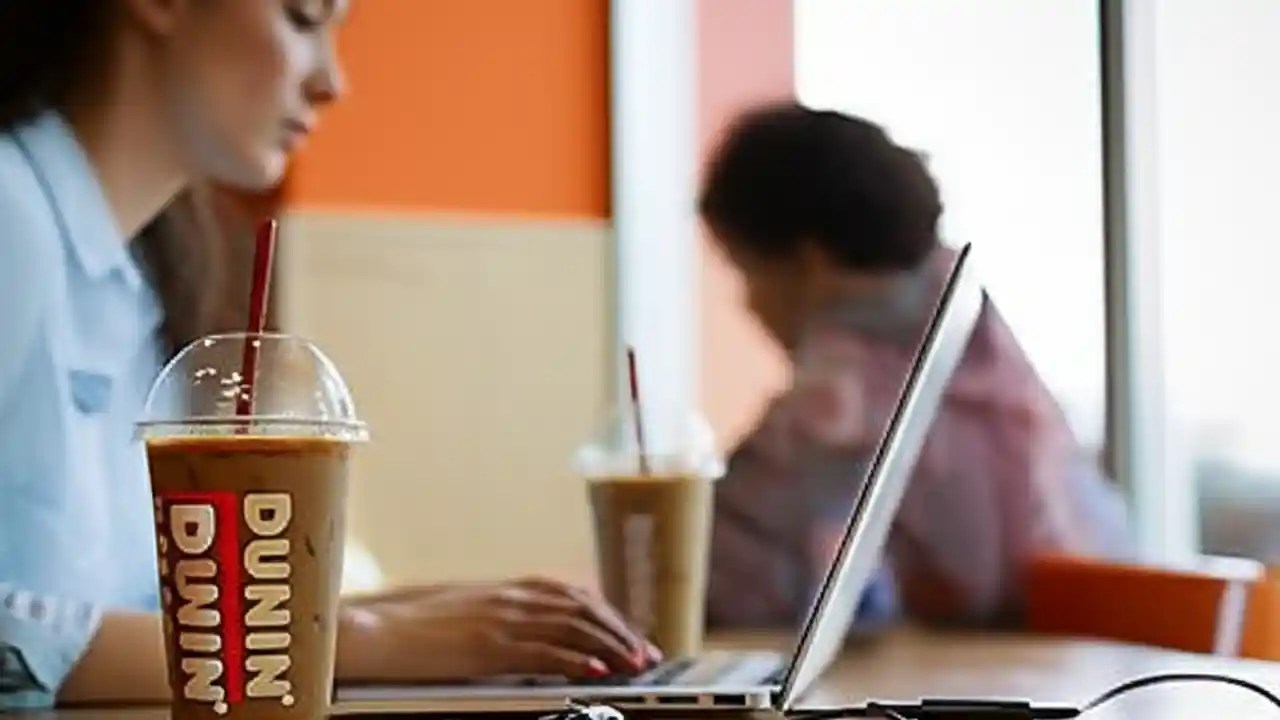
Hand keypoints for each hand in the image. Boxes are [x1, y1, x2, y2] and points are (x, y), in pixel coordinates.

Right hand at [336, 577, 661, 682]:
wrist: (374, 629)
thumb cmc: (415, 624)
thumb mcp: (468, 611)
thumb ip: (503, 614)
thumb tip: (533, 627)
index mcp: (508, 588)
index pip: (574, 594)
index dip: (608, 613)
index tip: (631, 633)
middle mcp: (511, 599)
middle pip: (583, 609)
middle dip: (620, 631)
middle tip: (646, 653)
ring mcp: (501, 621)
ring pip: (572, 627)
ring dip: (610, 645)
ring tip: (634, 662)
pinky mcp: (489, 647)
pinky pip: (543, 652)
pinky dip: (576, 660)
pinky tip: (598, 671)